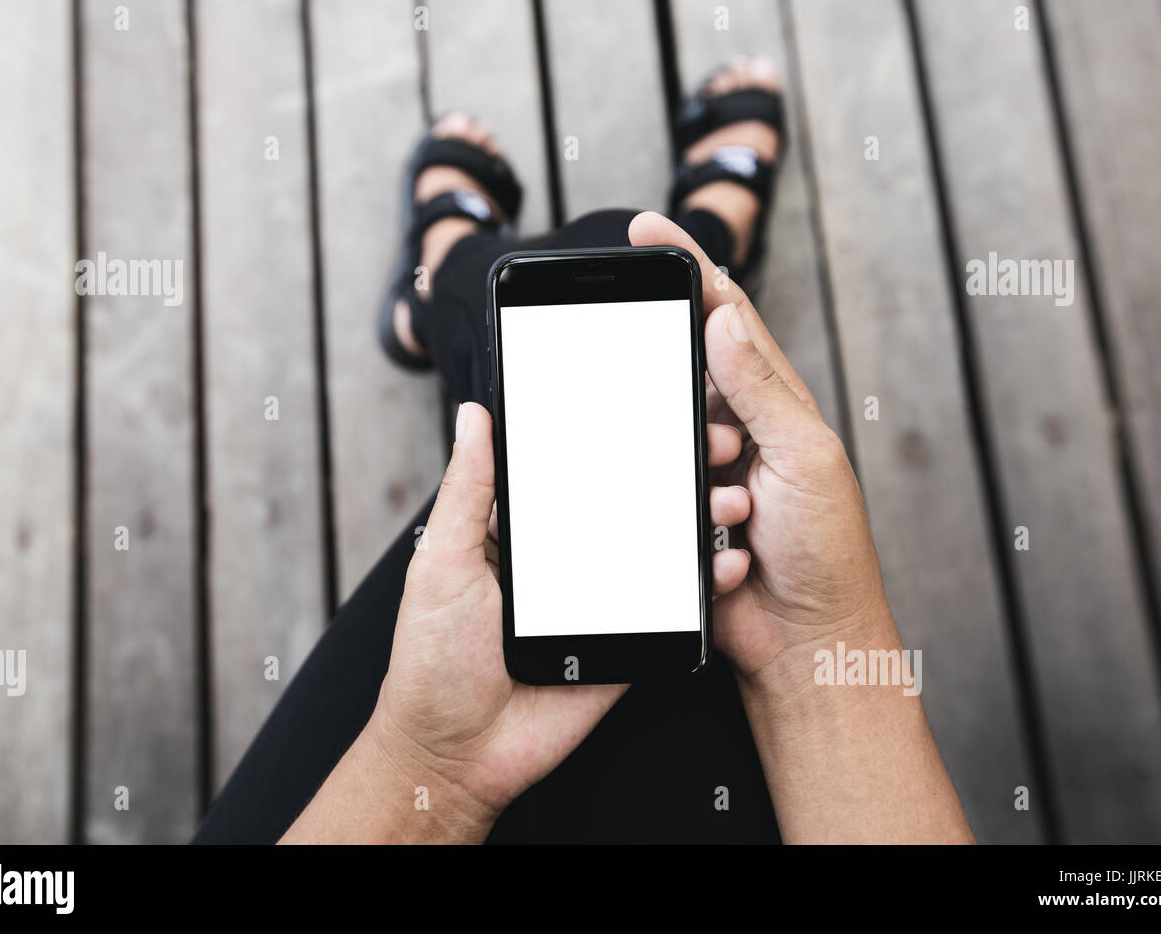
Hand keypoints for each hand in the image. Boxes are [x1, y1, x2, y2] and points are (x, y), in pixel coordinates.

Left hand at [287, 367, 754, 843]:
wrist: (457, 754)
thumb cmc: (432, 658)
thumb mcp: (443, 562)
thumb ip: (467, 491)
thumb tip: (472, 417)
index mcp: (519, 535)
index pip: (570, 474)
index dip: (608, 442)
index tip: (648, 407)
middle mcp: (563, 562)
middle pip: (624, 507)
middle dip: (670, 477)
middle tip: (710, 443)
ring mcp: (597, 602)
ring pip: (655, 553)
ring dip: (696, 524)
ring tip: (728, 498)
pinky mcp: (623, 641)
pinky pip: (669, 609)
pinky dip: (702, 587)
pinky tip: (724, 564)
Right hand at [629, 212, 890, 683]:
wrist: (805, 641)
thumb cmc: (826, 551)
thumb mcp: (803, 458)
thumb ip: (761, 388)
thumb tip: (722, 318)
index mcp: (776, 399)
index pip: (726, 314)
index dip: (687, 267)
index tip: (646, 230)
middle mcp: (742, 425)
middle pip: (684, 364)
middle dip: (664, 368)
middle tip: (675, 402)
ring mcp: (709, 469)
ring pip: (662, 428)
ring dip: (682, 461)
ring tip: (735, 508)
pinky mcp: (683, 511)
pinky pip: (652, 486)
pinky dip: (673, 504)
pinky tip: (717, 541)